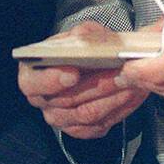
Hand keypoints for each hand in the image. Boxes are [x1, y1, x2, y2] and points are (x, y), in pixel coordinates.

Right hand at [17, 22, 150, 139]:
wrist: (92, 63)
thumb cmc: (81, 48)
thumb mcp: (80, 33)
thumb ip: (82, 35)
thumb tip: (86, 39)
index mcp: (31, 75)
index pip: (33, 83)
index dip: (52, 80)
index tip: (74, 73)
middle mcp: (42, 101)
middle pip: (67, 100)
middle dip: (97, 86)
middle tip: (119, 73)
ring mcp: (60, 118)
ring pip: (87, 114)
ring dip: (113, 98)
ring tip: (132, 82)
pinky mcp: (80, 129)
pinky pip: (100, 125)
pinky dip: (120, 110)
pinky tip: (133, 95)